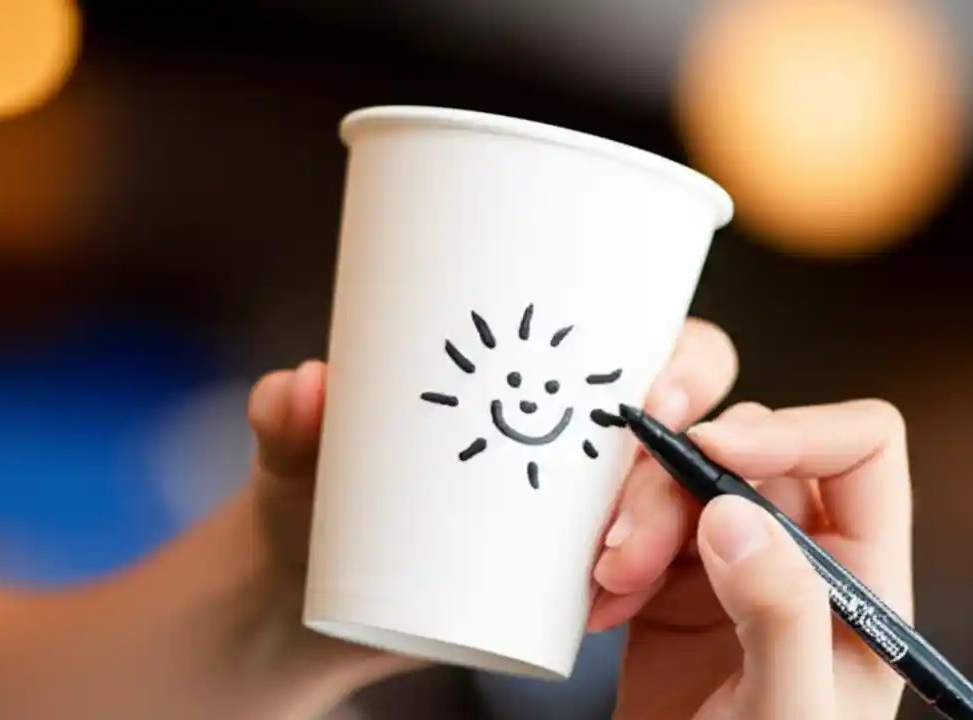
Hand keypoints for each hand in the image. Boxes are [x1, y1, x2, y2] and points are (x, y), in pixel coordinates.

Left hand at [242, 319, 738, 688]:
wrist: (308, 593)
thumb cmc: (313, 492)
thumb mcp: (296, 455)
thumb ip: (285, 418)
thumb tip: (302, 386)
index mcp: (540, 362)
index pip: (653, 338)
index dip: (687, 361)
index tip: (660, 398)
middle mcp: (581, 426)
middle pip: (681, 428)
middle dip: (677, 475)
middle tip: (617, 529)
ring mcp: (585, 501)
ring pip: (674, 505)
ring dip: (663, 541)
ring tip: (600, 582)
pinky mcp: (574, 567)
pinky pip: (640, 572)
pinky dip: (634, 588)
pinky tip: (596, 611)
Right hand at [590, 400, 911, 718]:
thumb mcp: (784, 711)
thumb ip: (779, 614)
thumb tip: (738, 516)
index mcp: (859, 579)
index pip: (860, 451)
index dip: (796, 428)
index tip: (713, 451)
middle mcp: (798, 557)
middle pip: (748, 453)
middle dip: (676, 485)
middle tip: (628, 548)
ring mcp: (727, 566)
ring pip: (680, 478)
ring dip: (632, 517)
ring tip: (606, 582)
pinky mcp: (667, 583)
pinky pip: (634, 523)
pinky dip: (603, 550)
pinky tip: (595, 605)